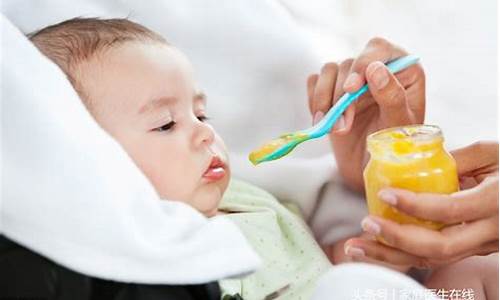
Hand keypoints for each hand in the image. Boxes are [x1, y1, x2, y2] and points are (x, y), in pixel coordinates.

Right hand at [307, 37, 424, 190]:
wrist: (370, 168)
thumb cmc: (394, 147)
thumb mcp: (400, 125)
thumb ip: (392, 97)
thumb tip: (376, 68)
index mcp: (402, 70)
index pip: (379, 48)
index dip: (362, 63)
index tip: (352, 88)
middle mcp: (376, 69)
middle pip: (349, 63)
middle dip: (342, 96)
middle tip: (343, 126)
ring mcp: (351, 79)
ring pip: (329, 71)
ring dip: (325, 100)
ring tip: (332, 129)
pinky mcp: (331, 90)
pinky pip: (314, 83)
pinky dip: (314, 101)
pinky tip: (322, 122)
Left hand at [344, 141, 498, 268]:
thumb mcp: (494, 152)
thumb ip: (458, 156)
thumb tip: (414, 159)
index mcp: (495, 201)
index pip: (450, 210)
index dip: (415, 205)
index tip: (386, 193)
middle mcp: (489, 231)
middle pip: (438, 247)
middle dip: (396, 239)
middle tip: (366, 226)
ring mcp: (481, 246)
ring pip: (432, 260)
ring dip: (390, 256)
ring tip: (356, 247)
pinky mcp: (471, 250)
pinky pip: (434, 258)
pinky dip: (402, 255)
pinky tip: (377, 248)